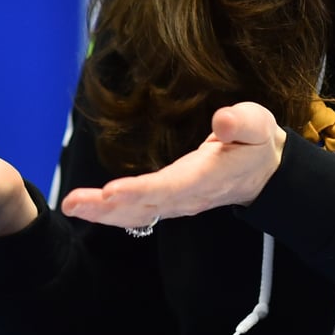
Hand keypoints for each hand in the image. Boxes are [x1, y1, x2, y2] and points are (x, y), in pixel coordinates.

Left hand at [60, 102, 286, 227]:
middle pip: (144, 206)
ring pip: (136, 213)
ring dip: (102, 211)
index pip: (170, 187)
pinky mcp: (169, 200)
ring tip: (71, 205)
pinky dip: (111, 212)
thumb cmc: (255, 142)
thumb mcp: (258, 124)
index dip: (140, 191)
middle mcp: (187, 196)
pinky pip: (137, 211)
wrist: (263, 171)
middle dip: (106, 207)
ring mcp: (177, 202)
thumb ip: (243, 122)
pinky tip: (87, 208)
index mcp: (206, 178)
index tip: (111, 191)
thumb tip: (222, 121)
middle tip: (73, 203)